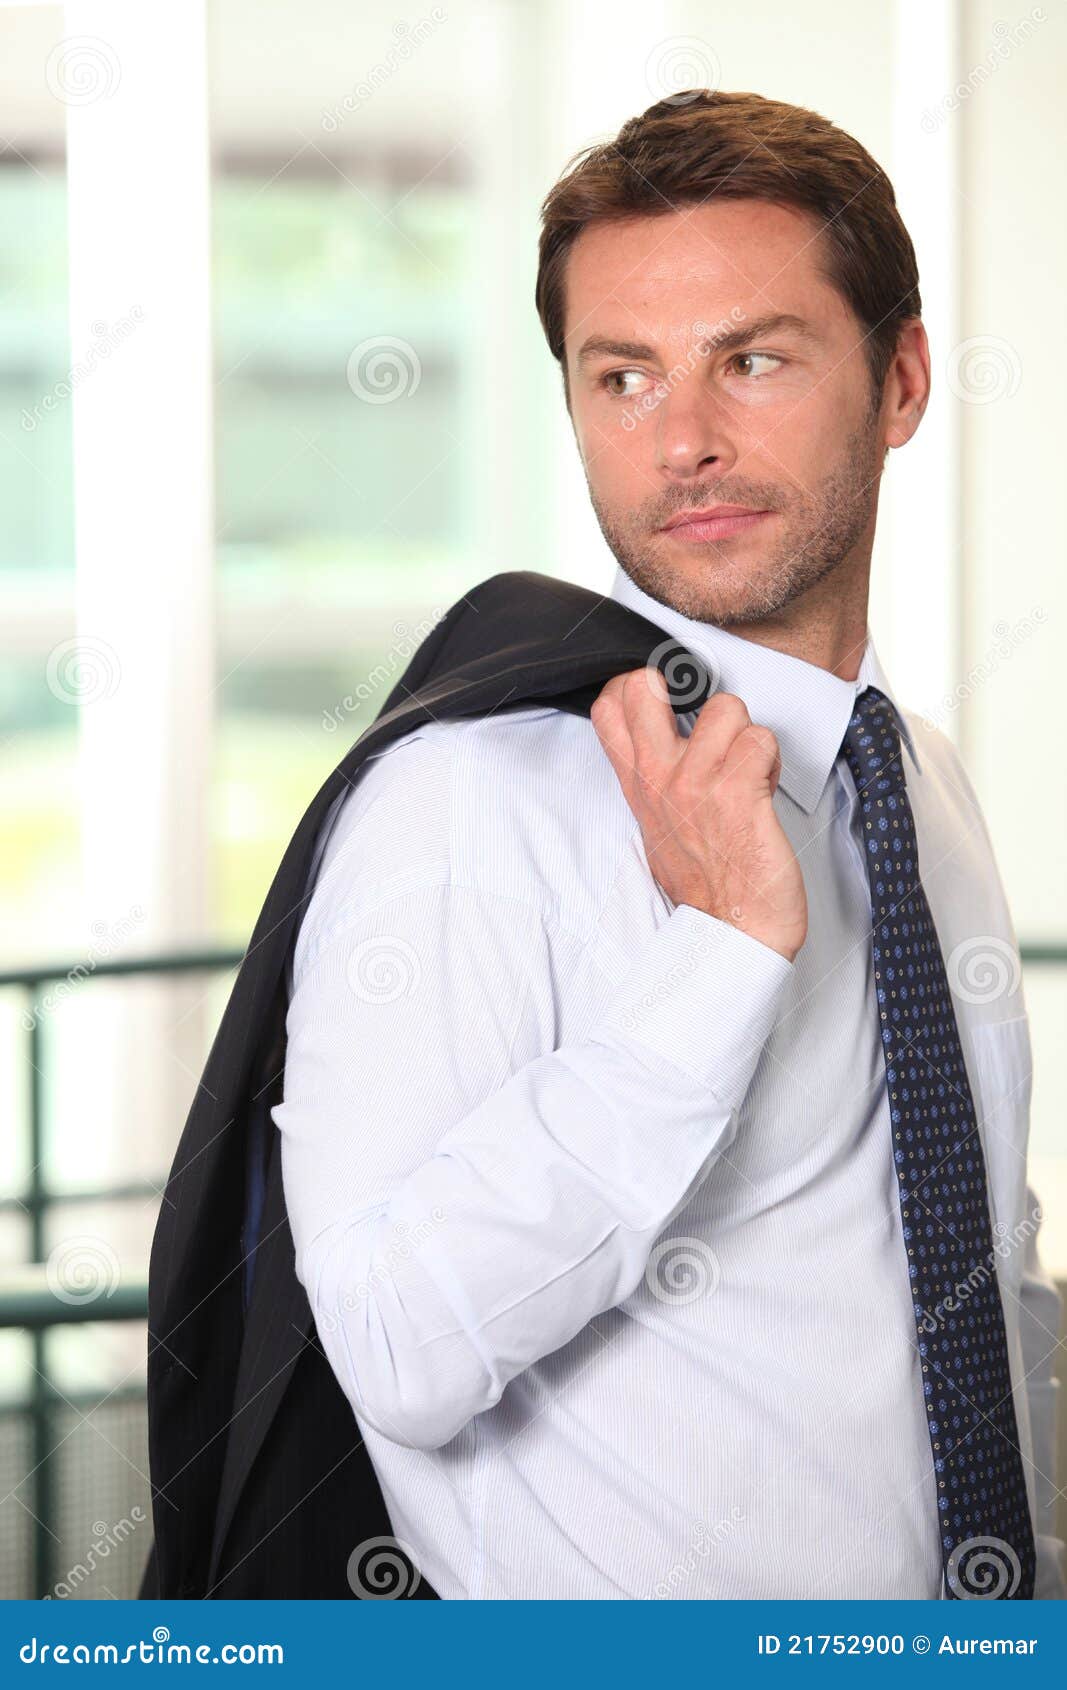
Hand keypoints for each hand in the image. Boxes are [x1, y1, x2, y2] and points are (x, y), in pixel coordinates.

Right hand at [590, 667, 807, 962]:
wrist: (734, 929)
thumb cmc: (704, 881)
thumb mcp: (655, 825)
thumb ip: (652, 778)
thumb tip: (660, 737)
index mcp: (639, 783)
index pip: (608, 706)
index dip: (636, 685)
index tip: (665, 699)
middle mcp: (661, 777)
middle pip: (645, 685)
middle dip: (683, 687)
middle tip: (704, 722)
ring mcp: (697, 782)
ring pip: (726, 708)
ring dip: (747, 735)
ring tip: (746, 768)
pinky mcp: (739, 792)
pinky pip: (762, 740)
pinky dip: (773, 762)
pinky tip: (764, 788)